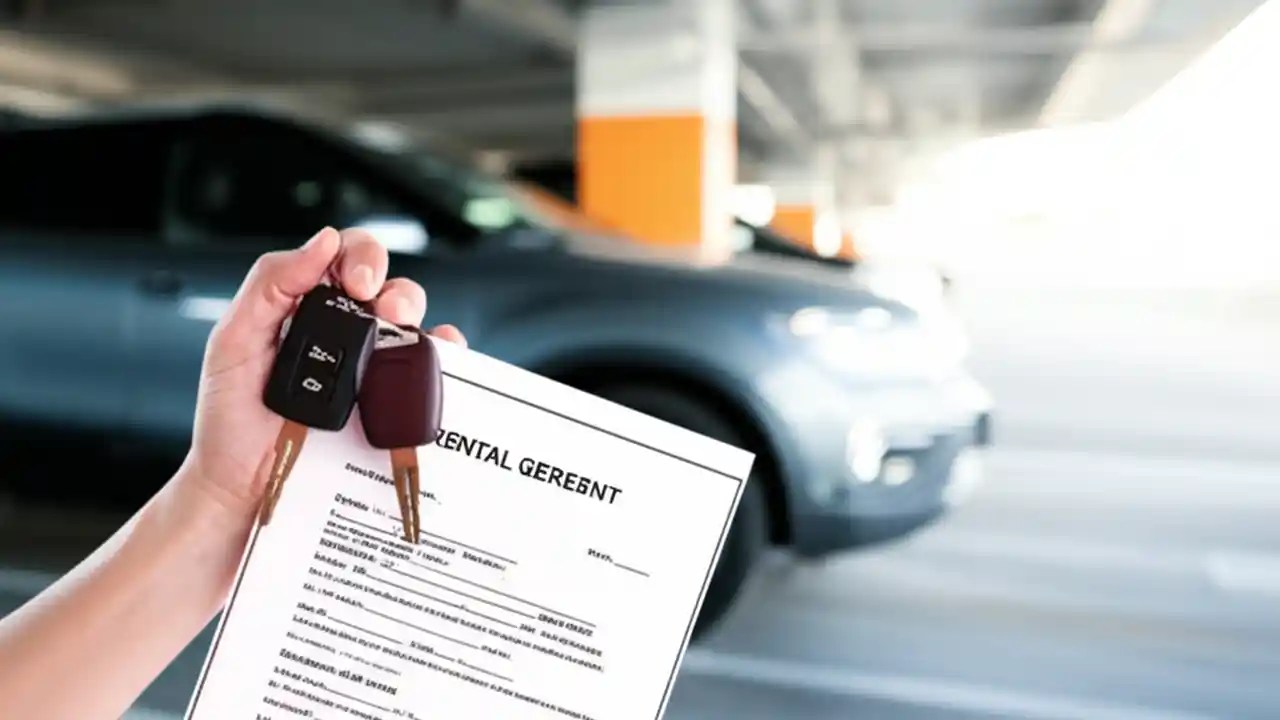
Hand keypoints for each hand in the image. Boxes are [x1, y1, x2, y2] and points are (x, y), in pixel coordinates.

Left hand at [182, 227, 464, 521]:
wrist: (244, 491)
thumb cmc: (232, 420)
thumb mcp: (234, 341)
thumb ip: (270, 285)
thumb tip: (322, 242)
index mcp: (309, 308)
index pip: (346, 259)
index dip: (361, 257)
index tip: (356, 283)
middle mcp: (348, 333)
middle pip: (390, 286)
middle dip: (395, 286)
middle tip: (382, 307)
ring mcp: (374, 368)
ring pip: (416, 322)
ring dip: (418, 314)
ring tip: (402, 327)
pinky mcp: (394, 403)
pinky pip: (433, 370)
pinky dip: (447, 353)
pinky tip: (437, 353)